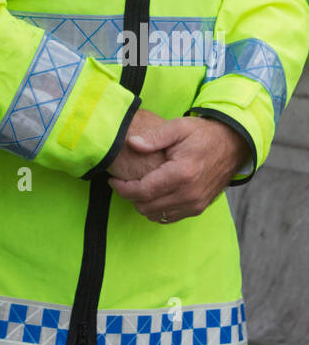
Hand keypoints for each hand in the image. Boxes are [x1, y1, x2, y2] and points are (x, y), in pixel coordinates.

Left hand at [109, 115, 246, 223]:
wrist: (232, 145)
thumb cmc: (202, 134)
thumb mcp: (178, 127)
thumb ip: (154, 136)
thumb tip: (132, 143)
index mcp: (182, 173)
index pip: (143, 191)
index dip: (123, 188)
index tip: (112, 180)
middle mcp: (189, 194)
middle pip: (146, 206)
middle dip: (129, 196)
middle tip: (122, 182)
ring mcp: (195, 204)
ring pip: (156, 215)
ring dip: (141, 204)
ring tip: (135, 187)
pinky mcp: (198, 208)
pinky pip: (169, 217)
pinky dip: (156, 210)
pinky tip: (151, 194)